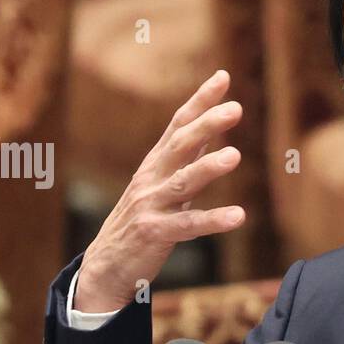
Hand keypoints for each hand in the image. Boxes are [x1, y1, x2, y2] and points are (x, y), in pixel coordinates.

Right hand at [74, 71, 244, 312]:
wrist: (105, 265)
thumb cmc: (139, 222)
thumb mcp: (159, 185)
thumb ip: (183, 161)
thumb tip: (207, 133)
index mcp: (155, 164)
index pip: (179, 124)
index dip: (200, 100)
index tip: (223, 77)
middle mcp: (151, 178)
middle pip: (181, 145)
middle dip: (207, 124)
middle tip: (235, 108)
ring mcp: (151, 205)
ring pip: (183, 181)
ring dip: (208, 167)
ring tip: (235, 155)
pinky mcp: (154, 233)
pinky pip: (188, 225)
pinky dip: (213, 220)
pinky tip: (238, 216)